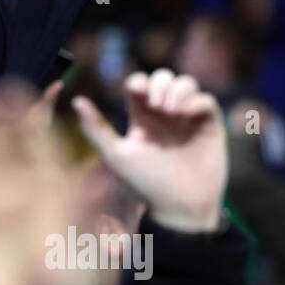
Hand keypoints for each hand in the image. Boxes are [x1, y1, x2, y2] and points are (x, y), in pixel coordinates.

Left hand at [72, 69, 226, 232]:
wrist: (179, 205)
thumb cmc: (145, 183)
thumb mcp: (116, 154)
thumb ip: (96, 128)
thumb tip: (76, 100)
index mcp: (141, 118)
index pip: (139, 84)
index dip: (139, 83)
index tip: (138, 94)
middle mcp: (165, 115)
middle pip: (163, 78)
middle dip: (160, 83)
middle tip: (157, 106)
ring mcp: (188, 120)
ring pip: (186, 84)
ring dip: (178, 90)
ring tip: (171, 111)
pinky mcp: (209, 126)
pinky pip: (206, 100)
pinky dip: (196, 100)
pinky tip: (186, 115)